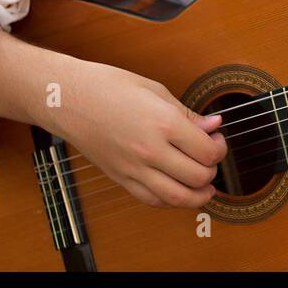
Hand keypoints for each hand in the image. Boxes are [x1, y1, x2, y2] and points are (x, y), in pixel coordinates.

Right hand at [57, 62, 227, 207]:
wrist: (68, 99)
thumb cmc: (108, 86)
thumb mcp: (155, 90)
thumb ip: (187, 114)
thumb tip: (213, 126)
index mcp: (163, 123)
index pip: (208, 152)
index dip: (220, 148)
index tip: (215, 138)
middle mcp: (150, 150)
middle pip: (198, 177)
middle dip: (212, 170)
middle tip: (210, 156)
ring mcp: (134, 168)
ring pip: (178, 198)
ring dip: (199, 194)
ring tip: (204, 184)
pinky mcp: (121, 179)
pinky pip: (153, 200)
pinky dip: (172, 200)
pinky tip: (179, 190)